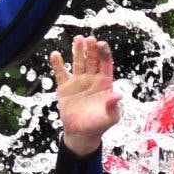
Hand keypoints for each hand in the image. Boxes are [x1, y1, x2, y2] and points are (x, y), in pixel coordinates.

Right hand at [50, 35, 122, 155]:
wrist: (82, 134)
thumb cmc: (99, 125)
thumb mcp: (110, 117)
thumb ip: (113, 106)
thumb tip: (118, 94)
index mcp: (105, 83)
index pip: (106, 64)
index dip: (104, 53)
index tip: (101, 45)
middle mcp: (92, 79)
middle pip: (92, 59)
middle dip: (91, 49)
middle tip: (89, 39)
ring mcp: (78, 82)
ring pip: (78, 63)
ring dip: (77, 51)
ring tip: (77, 39)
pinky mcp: (64, 88)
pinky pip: (61, 74)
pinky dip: (58, 64)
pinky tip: (55, 55)